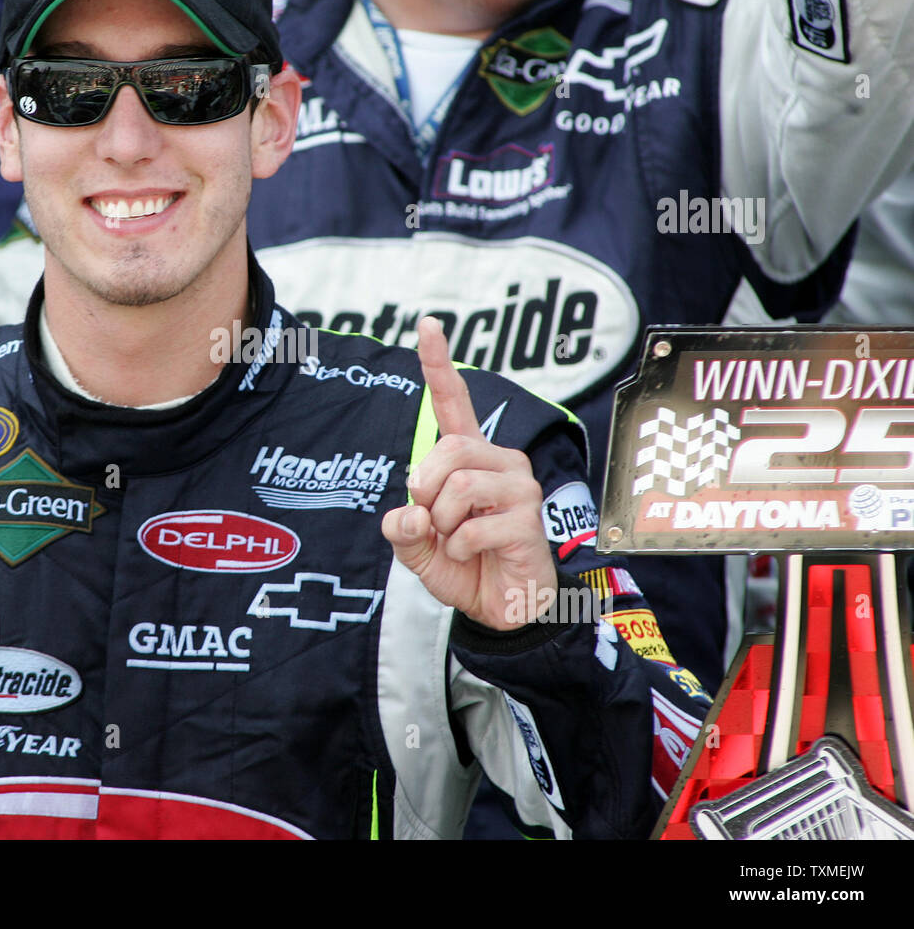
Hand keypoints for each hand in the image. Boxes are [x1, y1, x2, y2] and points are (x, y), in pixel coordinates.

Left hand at [380, 317, 557, 630]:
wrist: (502, 608)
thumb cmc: (463, 566)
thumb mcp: (417, 547)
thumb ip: (403, 527)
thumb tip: (410, 512)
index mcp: (470, 458)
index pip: (454, 402)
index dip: (439, 364)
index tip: (427, 324)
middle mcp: (500, 461)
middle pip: (449, 450)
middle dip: (426, 488)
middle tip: (432, 519)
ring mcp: (520, 487)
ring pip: (459, 486)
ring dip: (443, 524)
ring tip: (457, 540)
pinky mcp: (529, 519)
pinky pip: (471, 526)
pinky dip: (459, 548)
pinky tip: (476, 555)